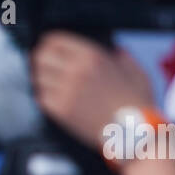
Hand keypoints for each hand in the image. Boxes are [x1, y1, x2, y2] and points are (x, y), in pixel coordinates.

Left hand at [30, 31, 155, 150]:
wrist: (132, 133)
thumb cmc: (137, 104)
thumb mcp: (136, 72)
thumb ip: (122, 56)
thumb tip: (115, 50)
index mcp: (92, 55)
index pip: (54, 41)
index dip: (48, 43)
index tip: (48, 47)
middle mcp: (75, 70)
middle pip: (40, 57)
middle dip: (40, 59)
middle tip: (43, 64)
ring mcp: (65, 91)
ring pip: (37, 77)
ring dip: (41, 78)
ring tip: (48, 81)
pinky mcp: (60, 111)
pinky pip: (41, 97)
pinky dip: (44, 95)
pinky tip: (52, 97)